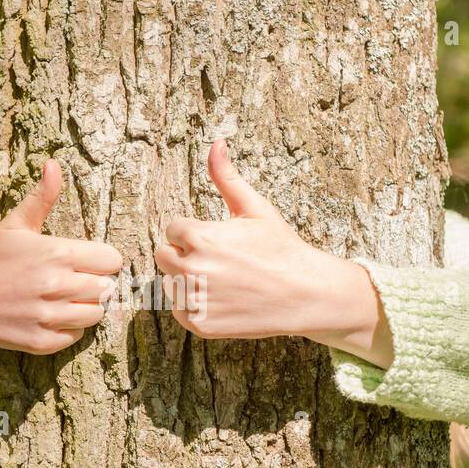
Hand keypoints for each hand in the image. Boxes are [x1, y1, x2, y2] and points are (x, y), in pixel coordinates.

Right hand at [0, 160, 122, 372]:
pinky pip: (75, 337)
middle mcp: (55, 285)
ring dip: (85, 307)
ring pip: (95, 314)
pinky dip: (68, 329)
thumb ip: (42, 198)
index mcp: (55, 253)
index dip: (102, 260)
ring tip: (65, 299)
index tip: (89, 261)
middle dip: (96, 284)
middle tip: (75, 280)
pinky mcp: (41, 341)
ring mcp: (48, 316)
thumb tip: (54, 164)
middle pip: (107, 289)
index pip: (111, 260)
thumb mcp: (15, 225)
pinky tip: (51, 316)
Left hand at [154, 140, 393, 367]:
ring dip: (187, 281)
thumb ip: (226, 177)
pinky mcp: (199, 324)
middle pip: (163, 255)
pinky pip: (179, 310)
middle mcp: (192, 270)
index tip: (220, 241)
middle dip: (185, 254)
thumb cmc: (280, 247)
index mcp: (200, 237)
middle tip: (219, 261)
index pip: (173, 229)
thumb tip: (216, 142)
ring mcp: (195, 300)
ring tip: (222, 281)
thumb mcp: (255, 208)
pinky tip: (222, 300)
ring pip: (170, 283)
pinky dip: (195, 306)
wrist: (305, 294)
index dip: (195, 233)